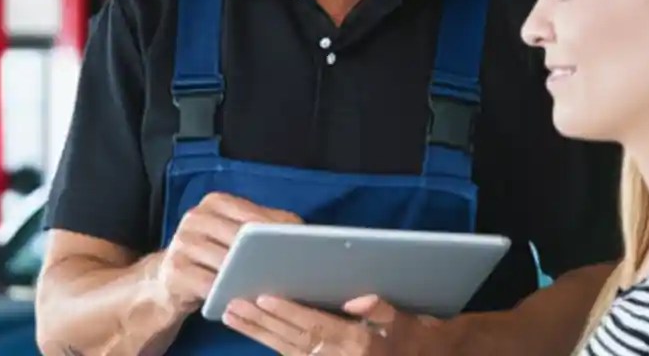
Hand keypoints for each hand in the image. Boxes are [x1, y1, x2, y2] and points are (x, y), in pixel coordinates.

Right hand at [155, 192, 301, 315]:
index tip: (303, 248)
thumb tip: (302, 232)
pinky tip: (247, 302)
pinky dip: (231, 295)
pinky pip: (211, 285)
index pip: (255, 215)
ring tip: (274, 289)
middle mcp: (196, 217)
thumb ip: (263, 228)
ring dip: (251, 277)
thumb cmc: (213, 256)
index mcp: (216, 202)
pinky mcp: (175, 271)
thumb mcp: (233, 235)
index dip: (280, 232)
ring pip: (227, 262)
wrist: (169, 280)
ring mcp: (182, 243)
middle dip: (268, 256)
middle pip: (242, 238)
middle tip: (293, 273)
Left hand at [223, 294, 444, 355]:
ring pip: (287, 352)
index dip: (288, 313)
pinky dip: (272, 346)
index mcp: (359, 344)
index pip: (315, 326)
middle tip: (232, 306)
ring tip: (233, 315)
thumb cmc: (415, 337)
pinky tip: (254, 331)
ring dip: (259, 334)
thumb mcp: (407, 320)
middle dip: (261, 323)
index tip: (263, 297)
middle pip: (293, 341)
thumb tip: (356, 299)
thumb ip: (383, 309)